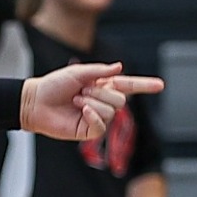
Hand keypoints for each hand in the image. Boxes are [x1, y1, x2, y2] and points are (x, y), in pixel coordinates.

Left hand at [19, 63, 162, 141]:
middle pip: (121, 100)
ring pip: (112, 111)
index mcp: (102, 85)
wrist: (35, 102)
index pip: (128, 85)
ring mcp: (97, 117)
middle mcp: (102, 101)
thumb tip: (120, 66)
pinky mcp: (89, 131)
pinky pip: (102, 125)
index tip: (161, 85)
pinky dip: (94, 115)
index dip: (144, 85)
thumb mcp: (78, 73)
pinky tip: (82, 110)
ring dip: (94, 102)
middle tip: (81, 91)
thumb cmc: (54, 85)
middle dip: (102, 93)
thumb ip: (99, 71)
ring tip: (76, 100)